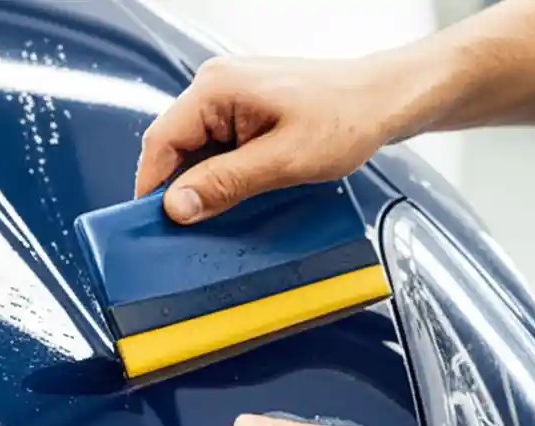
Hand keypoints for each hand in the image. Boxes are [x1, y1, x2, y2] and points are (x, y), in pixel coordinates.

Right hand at [135, 55, 409, 223]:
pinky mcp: (244, 111)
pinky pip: (217, 148)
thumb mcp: (283, 161)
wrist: (382, 100)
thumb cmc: (345, 119)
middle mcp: (216, 87)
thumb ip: (225, 184)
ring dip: (205, 185)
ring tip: (222, 213)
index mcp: (216, 88)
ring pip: (196, 152)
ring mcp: (229, 98)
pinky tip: (239, 196)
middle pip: (174, 148)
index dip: (152, 188)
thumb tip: (177, 206)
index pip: (160, 142)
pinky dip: (222, 175)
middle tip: (190, 230)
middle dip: (180, 190)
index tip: (152, 226)